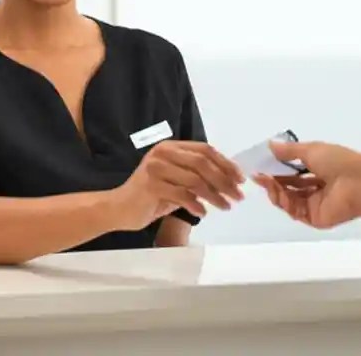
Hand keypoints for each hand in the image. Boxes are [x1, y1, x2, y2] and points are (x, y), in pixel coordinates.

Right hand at [110, 140, 244, 231]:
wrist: (119, 208)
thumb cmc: (151, 196)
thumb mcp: (176, 182)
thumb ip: (197, 177)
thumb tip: (229, 181)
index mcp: (171, 147)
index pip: (205, 150)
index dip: (225, 163)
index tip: (240, 179)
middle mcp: (163, 153)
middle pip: (202, 163)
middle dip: (224, 180)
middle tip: (238, 196)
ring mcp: (156, 168)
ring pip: (195, 180)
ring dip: (215, 195)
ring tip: (226, 207)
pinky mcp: (151, 185)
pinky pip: (182, 195)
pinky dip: (196, 205)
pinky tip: (203, 213)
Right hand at [250, 140, 360, 229]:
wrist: (359, 184)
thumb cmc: (338, 162)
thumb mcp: (312, 150)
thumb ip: (290, 151)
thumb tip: (270, 146)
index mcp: (319, 170)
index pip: (293, 172)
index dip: (277, 169)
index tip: (260, 166)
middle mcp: (317, 188)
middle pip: (289, 187)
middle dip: (273, 181)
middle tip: (258, 175)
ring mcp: (316, 204)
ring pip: (289, 200)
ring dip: (275, 191)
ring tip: (266, 182)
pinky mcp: (315, 218)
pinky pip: (295, 211)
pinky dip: (284, 202)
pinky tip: (277, 192)